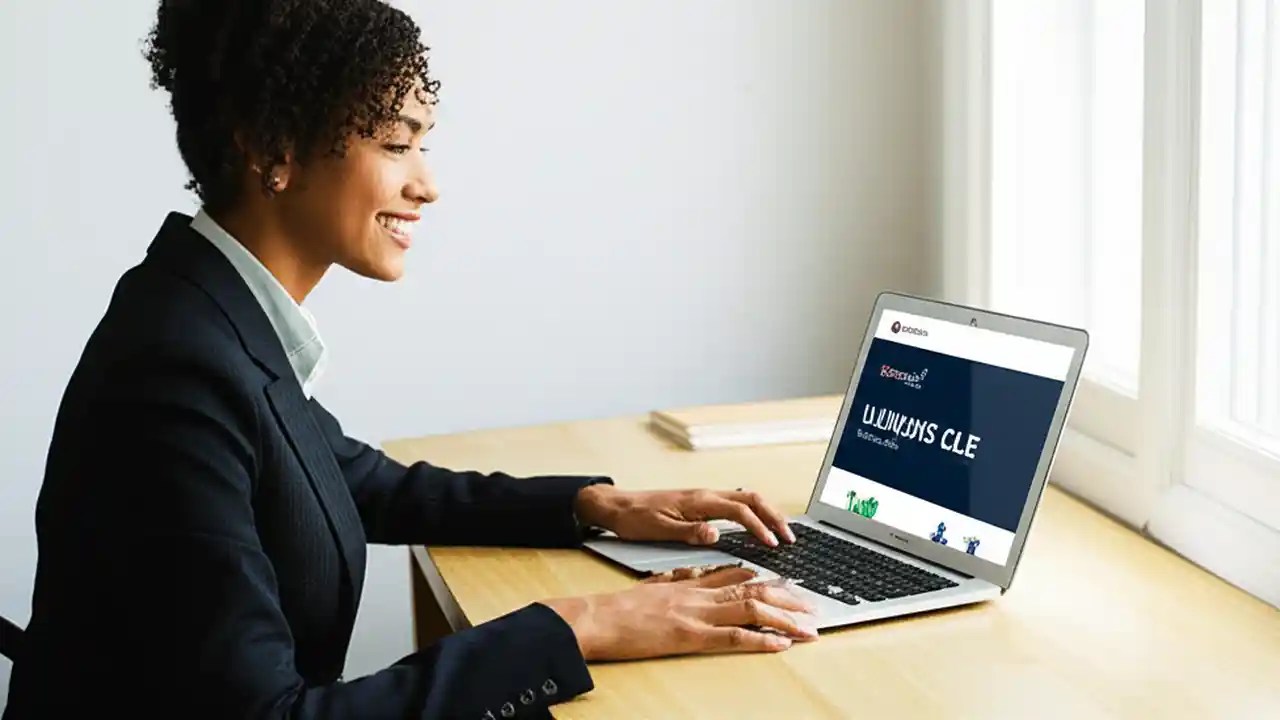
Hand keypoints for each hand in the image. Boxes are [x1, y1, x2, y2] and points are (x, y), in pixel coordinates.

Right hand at [540, 567, 817, 660]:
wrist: (595, 617)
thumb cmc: (617, 608)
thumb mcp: (651, 586)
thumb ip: (675, 582)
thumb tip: (690, 578)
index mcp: (689, 583)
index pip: (735, 575)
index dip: (766, 581)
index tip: (788, 586)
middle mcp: (698, 593)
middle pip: (752, 589)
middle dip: (787, 600)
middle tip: (811, 609)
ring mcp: (695, 613)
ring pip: (750, 608)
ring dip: (785, 619)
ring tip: (808, 628)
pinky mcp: (689, 636)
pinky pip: (733, 637)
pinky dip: (761, 640)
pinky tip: (781, 644)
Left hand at [575, 485, 795, 546]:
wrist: (617, 506)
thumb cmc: (635, 518)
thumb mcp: (658, 529)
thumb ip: (688, 532)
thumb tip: (715, 534)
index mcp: (698, 501)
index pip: (739, 511)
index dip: (759, 527)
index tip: (773, 544)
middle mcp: (705, 495)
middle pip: (751, 498)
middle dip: (773, 516)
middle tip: (790, 537)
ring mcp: (704, 497)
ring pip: (745, 498)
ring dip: (766, 513)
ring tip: (781, 533)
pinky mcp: (700, 503)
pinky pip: (735, 504)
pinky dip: (753, 513)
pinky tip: (757, 526)